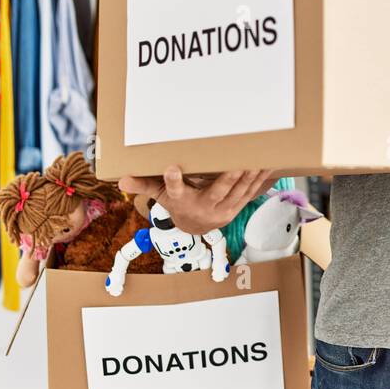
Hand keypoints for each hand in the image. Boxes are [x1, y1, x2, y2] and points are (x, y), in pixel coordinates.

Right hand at [117, 166, 277, 235]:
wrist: (194, 227)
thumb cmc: (177, 204)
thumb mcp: (159, 195)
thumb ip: (143, 185)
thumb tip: (120, 180)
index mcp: (182, 201)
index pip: (175, 190)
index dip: (173, 180)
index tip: (171, 168)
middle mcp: (204, 207)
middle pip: (217, 192)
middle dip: (228, 178)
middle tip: (238, 163)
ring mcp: (223, 209)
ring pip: (239, 192)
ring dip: (250, 178)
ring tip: (259, 161)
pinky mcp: (237, 207)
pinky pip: (250, 194)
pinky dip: (260, 181)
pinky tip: (268, 167)